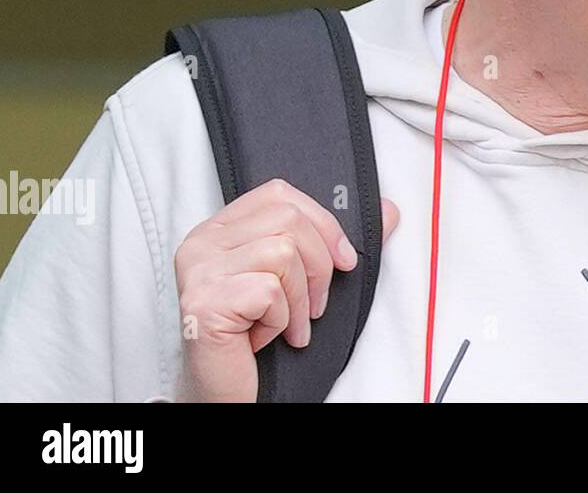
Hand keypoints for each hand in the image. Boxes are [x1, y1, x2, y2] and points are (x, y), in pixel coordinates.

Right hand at [173, 178, 399, 401]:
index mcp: (221, 229)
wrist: (227, 392)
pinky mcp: (203, 303)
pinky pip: (268, 292)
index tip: (344, 258)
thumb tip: (389, 211)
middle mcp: (201, 243)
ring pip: (282, 253)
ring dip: (300, 299)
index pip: (278, 194)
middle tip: (317, 306)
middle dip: (319, 265)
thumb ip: (337, 242)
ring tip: (291, 326)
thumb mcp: (301, 280)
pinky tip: (266, 338)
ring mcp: (198, 271)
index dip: (322, 222)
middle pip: (287, 219)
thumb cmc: (261, 333)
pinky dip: (280, 321)